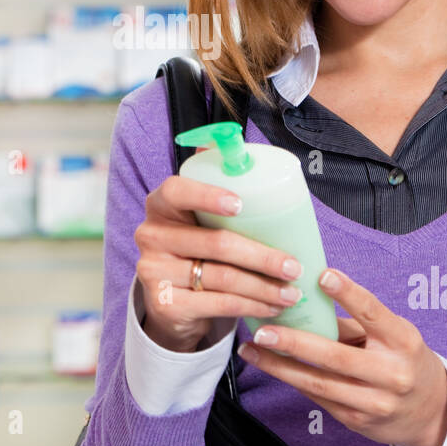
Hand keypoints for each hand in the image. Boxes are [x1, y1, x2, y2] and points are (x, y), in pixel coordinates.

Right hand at [135, 172, 306, 353]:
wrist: (170, 302)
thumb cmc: (194, 249)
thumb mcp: (196, 216)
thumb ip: (211, 181)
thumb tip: (227, 138)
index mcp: (161, 205)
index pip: (177, 191)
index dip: (208, 195)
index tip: (241, 204)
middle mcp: (151, 235)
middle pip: (215, 243)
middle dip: (263, 256)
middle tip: (294, 266)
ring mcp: (154, 271)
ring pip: (223, 278)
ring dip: (265, 287)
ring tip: (292, 292)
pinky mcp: (164, 304)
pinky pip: (219, 305)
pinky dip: (252, 306)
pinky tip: (273, 307)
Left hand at [236, 267, 446, 445]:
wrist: (431, 412)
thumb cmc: (405, 361)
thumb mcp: (394, 336)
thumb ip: (356, 321)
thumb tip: (309, 299)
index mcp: (403, 341)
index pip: (374, 313)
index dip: (349, 293)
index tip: (322, 275)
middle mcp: (392, 373)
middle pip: (335, 356)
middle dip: (294, 342)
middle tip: (263, 329)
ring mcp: (375, 401)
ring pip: (318, 382)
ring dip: (279, 366)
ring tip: (253, 350)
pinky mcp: (358, 421)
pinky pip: (318, 397)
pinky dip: (292, 380)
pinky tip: (272, 366)